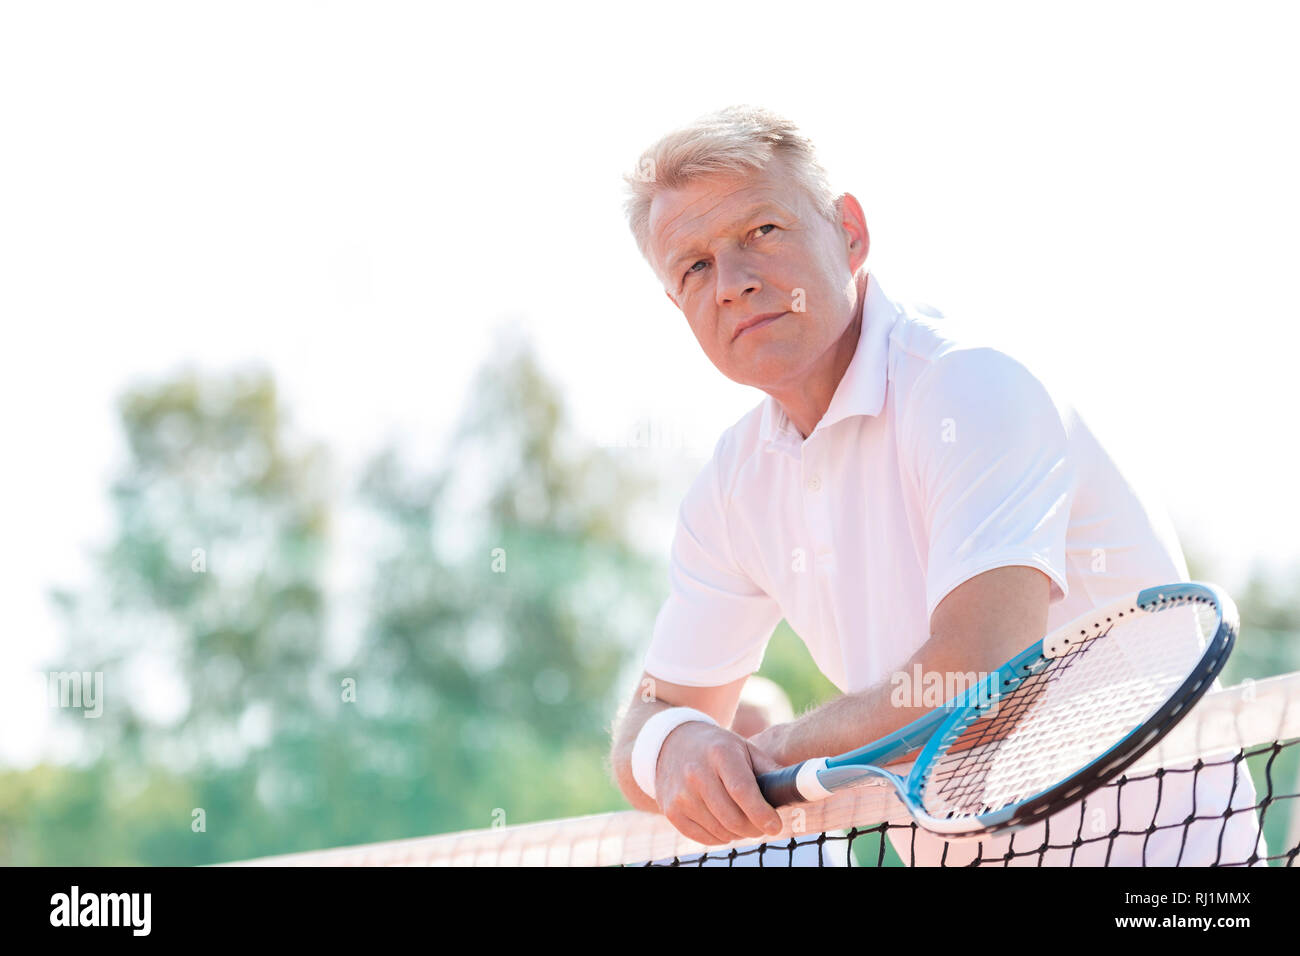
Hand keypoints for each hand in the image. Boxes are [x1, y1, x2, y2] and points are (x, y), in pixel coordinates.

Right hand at [654, 721, 784, 846]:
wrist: (673, 743)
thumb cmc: (718, 748)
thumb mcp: (744, 748)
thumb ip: (770, 769)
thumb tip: (796, 790)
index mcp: (720, 753)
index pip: (742, 790)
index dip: (761, 813)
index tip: (775, 826)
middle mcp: (696, 773)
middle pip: (732, 817)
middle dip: (754, 828)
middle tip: (763, 825)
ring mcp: (680, 794)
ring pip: (720, 831)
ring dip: (738, 833)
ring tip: (743, 821)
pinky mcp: (671, 811)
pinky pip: (704, 838)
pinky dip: (720, 837)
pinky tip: (724, 823)